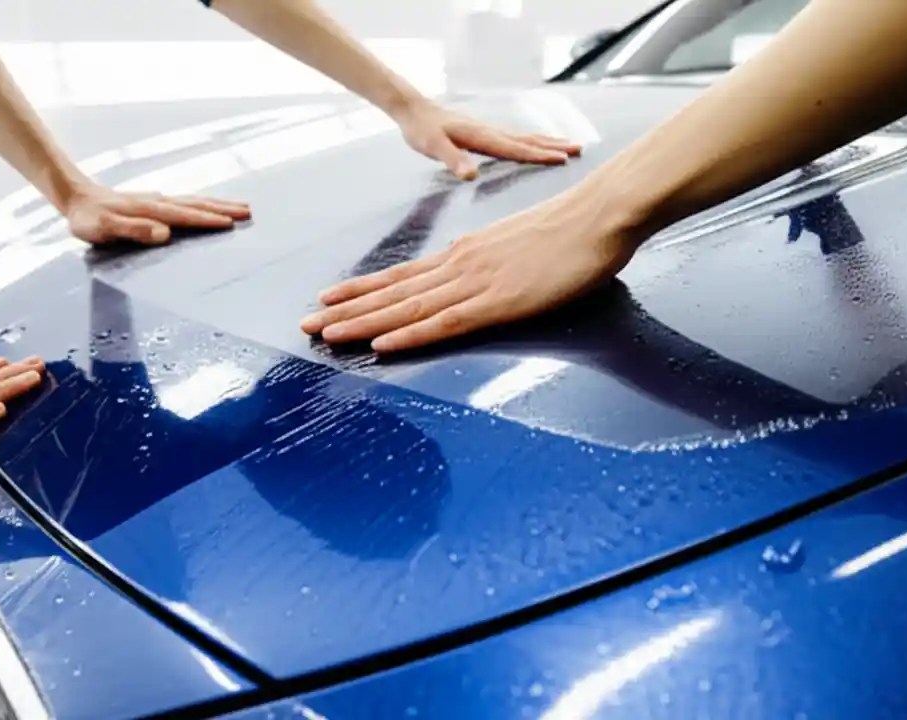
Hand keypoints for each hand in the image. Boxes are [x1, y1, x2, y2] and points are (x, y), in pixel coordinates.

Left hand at [62, 183, 251, 245]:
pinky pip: (186, 202)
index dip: (207, 220)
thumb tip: (165, 233)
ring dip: (218, 203)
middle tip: (249, 212)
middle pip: (197, 204)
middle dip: (223, 208)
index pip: (185, 216)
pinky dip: (203, 203)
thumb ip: (133, 230)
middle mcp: (158, 202)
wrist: (75, 198)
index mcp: (150, 211)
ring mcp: (158, 201)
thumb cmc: (87, 219)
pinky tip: (209, 206)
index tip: (230, 224)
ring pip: (194, 200)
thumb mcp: (103, 229)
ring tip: (241, 206)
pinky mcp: (155, 203)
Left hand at [301, 192, 635, 352]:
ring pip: (407, 308)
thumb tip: (479, 265)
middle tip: (306, 324)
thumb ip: (494, 259)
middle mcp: (460, 265)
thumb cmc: (571, 230)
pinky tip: (381, 345)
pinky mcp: (498, 301)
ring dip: (362, 323)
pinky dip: (409, 335)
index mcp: (466, 253)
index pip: (403, 275)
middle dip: (346, 310)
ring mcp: (476, 283)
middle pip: (392, 292)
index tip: (330, 299)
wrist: (600, 214)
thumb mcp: (520, 244)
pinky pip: (444, 322)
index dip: (362, 290)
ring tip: (325, 335)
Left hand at [393, 99, 581, 180]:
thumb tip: (471, 176)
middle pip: (528, 140)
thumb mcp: (433, 147)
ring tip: (569, 143)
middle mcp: (491, 131)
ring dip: (548, 141)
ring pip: (525, 137)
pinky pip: (516, 137)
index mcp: (482, 137)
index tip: (562, 158)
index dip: (539, 154)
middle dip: (554, 145)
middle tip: (579, 148)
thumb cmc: (422, 130)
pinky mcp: (484, 132)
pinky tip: (537, 143)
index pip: (516, 149)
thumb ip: (452, 160)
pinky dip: (532, 140)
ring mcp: (489, 130)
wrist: (413, 109)